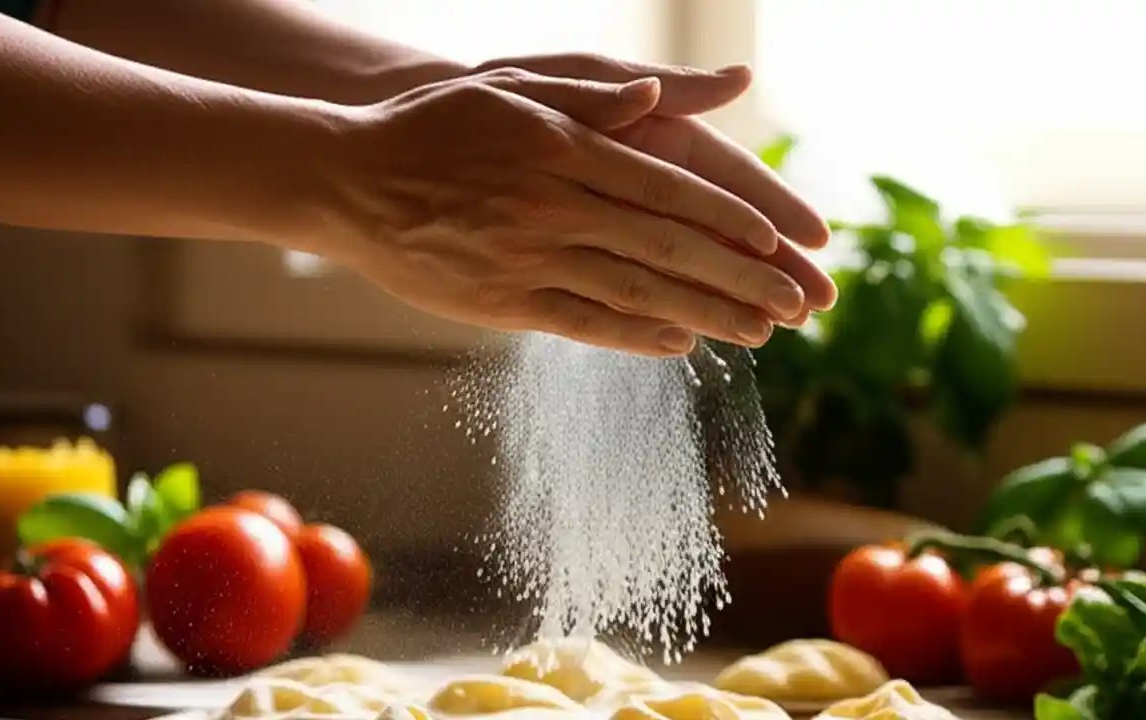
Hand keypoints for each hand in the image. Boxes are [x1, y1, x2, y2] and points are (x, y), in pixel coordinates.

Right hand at [303, 69, 831, 355]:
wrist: (348, 180)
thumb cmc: (435, 125)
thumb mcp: (509, 87)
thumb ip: (591, 95)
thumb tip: (663, 95)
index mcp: (561, 149)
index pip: (667, 186)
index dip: (729, 216)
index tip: (781, 241)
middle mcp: (552, 206)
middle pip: (665, 246)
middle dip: (739, 278)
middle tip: (797, 304)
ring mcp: (527, 259)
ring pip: (634, 292)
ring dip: (705, 314)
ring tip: (760, 333)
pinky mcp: (504, 302)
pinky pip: (583, 323)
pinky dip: (637, 335)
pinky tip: (681, 343)